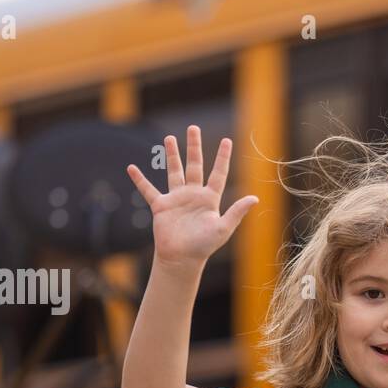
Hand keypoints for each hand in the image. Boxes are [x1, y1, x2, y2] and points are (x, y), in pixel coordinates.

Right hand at [126, 124, 257, 270]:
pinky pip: (148, 190)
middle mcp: (194, 195)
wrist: (182, 259)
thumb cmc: (204, 246)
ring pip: (174, 171)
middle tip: (193, 128)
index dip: (222, 157)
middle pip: (194, 165)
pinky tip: (131, 167)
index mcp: (210, 199)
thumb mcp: (223, 228)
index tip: (227, 140)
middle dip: (194, 147)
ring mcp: (177, 199)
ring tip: (170, 138)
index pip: (218, 173)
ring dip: (172, 155)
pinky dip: (140, 180)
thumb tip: (255, 198)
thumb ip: (237, 212)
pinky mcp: (161, 206)